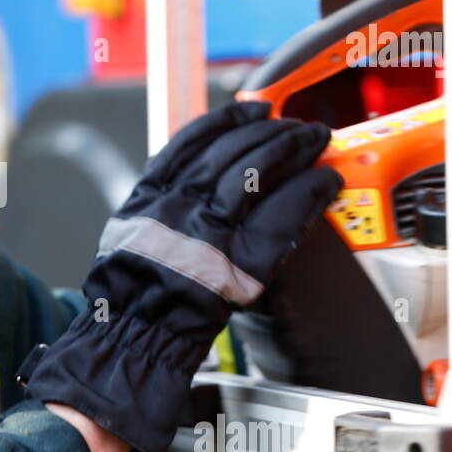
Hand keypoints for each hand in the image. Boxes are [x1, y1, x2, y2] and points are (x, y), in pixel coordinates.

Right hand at [22, 101, 342, 451]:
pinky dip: (307, 195)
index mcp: (149, 197)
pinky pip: (281, 219)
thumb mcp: (128, 232)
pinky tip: (324, 183)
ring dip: (293, 151)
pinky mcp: (238, 266)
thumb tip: (190, 175)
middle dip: (270, 132)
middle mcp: (177, 208)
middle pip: (231, 153)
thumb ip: (158, 200)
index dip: (226, 123)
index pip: (192, 142)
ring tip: (315, 140)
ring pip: (258, 176)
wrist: (130, 339)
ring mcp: (208, 236)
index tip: (249, 111)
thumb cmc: (128, 296)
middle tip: (296, 124)